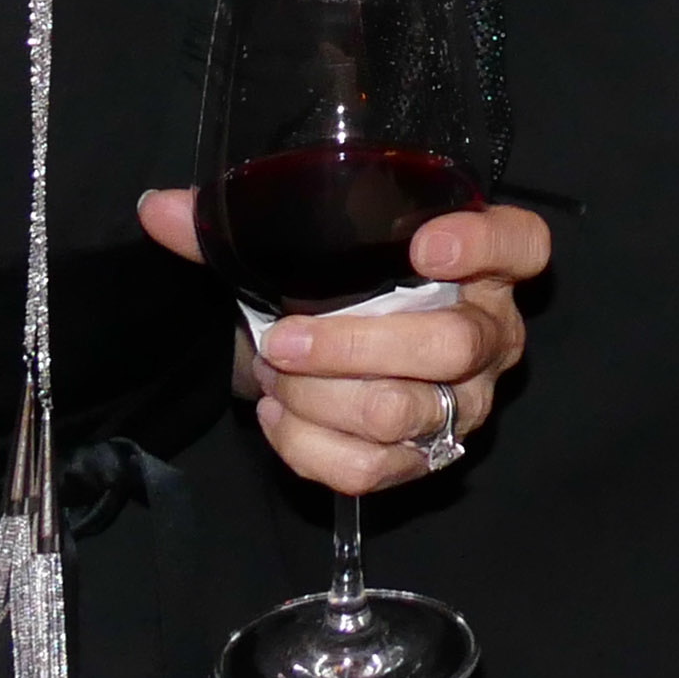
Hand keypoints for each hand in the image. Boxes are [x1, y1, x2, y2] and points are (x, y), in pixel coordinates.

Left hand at [136, 186, 549, 497]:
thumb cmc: (338, 287)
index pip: (521, 245)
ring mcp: (467, 403)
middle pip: (453, 345)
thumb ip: (236, 224)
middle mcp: (492, 334)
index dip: (484, 246)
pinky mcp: (428, 459)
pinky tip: (277, 417)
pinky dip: (310, 447)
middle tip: (281, 339)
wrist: (339, 356)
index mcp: (482, 263)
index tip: (424, 243)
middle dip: (353, 346)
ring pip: (405, 413)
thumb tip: (157, 208)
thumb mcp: (303, 246)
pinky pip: (374, 469)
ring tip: (271, 375)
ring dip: (320, 399)